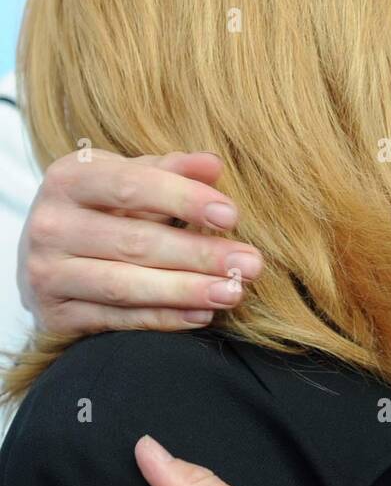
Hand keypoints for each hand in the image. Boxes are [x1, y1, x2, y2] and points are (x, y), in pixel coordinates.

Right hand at [19, 149, 262, 334]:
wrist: (44, 254)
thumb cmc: (101, 207)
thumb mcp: (128, 177)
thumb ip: (170, 170)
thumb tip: (212, 165)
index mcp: (69, 179)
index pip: (132, 187)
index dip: (184, 200)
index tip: (231, 216)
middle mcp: (50, 225)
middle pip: (135, 242)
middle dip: (199, 254)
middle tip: (251, 264)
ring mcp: (46, 273)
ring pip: (125, 285)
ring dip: (186, 290)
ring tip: (233, 292)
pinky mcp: (53, 316)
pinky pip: (116, 319)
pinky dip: (163, 318)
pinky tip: (202, 314)